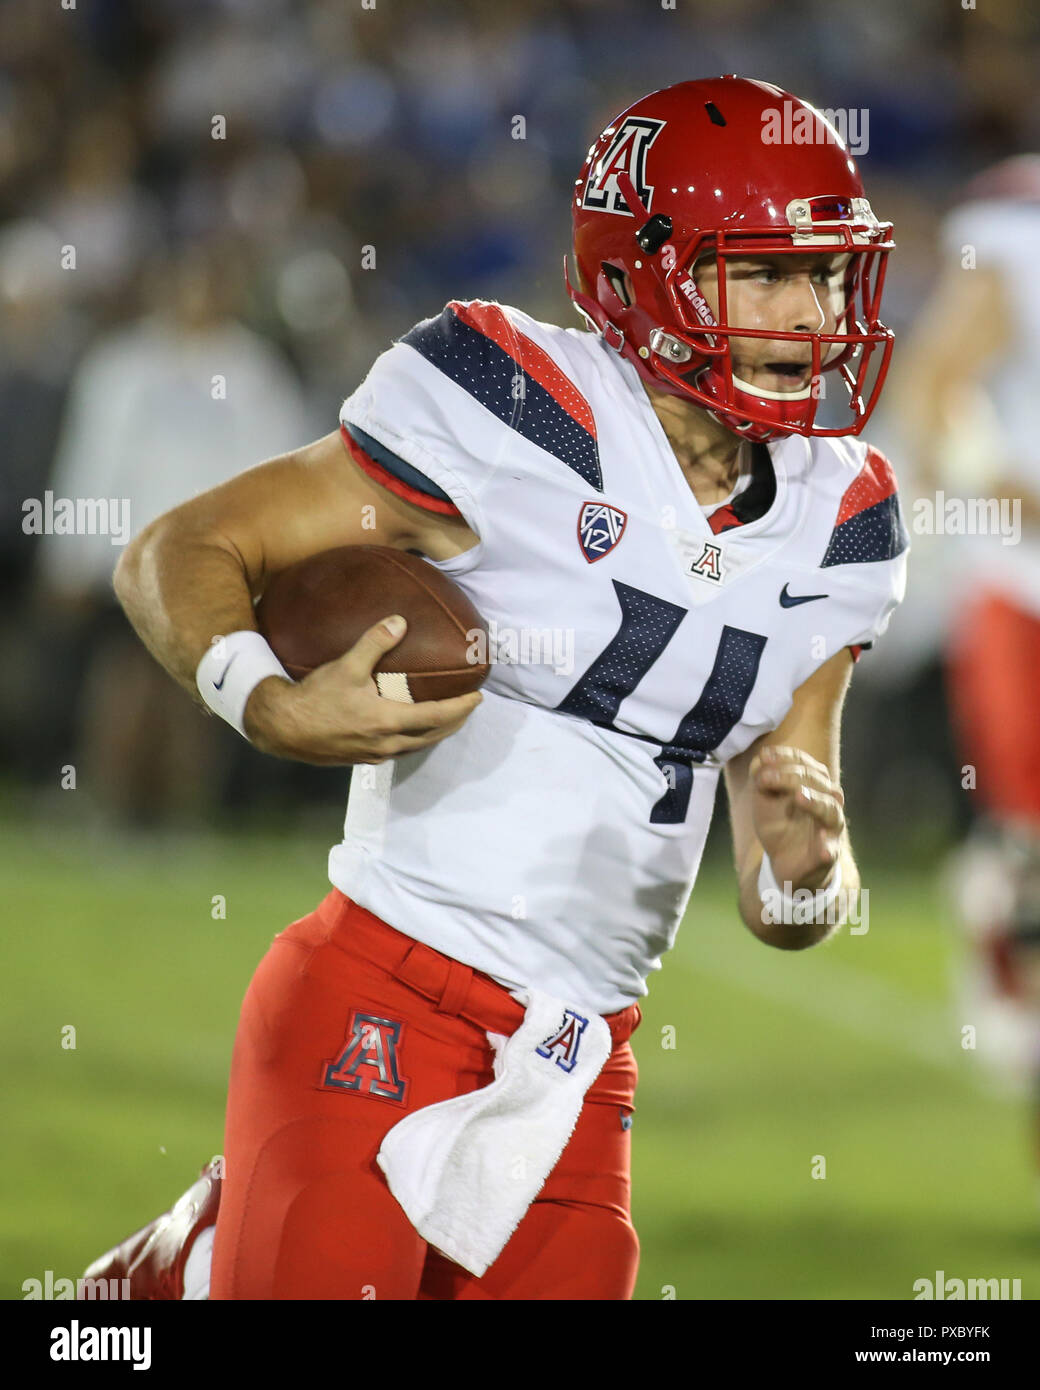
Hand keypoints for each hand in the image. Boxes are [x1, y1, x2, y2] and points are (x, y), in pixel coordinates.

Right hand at [243, 615, 481, 764]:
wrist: (283, 728)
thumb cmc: (315, 697)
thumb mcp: (346, 666)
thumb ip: (374, 643)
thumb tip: (400, 621)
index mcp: (389, 721)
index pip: (438, 716)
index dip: (461, 707)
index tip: (478, 697)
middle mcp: (387, 743)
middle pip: (434, 736)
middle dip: (455, 722)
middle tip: (468, 707)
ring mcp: (375, 754)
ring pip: (418, 746)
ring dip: (436, 733)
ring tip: (446, 718)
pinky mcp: (362, 759)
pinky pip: (399, 750)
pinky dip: (415, 739)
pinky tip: (410, 729)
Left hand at [747, 744, 843, 891]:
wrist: (786, 862)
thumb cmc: (779, 824)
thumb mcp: (764, 799)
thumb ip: (761, 779)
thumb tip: (760, 759)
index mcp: (814, 784)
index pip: (805, 763)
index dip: (787, 757)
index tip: (765, 756)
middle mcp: (827, 801)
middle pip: (817, 781)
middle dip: (791, 776)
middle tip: (767, 777)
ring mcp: (830, 827)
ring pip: (830, 810)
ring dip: (815, 802)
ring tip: (798, 797)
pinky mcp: (828, 853)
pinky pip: (831, 850)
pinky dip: (827, 848)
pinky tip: (822, 848)